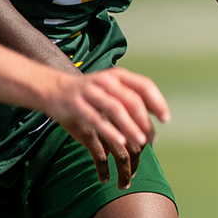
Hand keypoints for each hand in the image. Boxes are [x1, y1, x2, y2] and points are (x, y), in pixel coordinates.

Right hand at [41, 68, 169, 187]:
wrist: (51, 87)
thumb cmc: (88, 93)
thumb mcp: (110, 88)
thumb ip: (130, 98)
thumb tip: (155, 116)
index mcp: (118, 75)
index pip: (144, 85)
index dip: (157, 102)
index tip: (165, 119)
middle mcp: (106, 81)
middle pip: (132, 100)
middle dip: (144, 120)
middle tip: (152, 138)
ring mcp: (90, 92)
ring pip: (116, 109)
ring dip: (130, 126)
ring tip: (140, 142)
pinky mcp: (76, 104)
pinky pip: (96, 118)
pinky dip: (109, 130)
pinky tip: (120, 142)